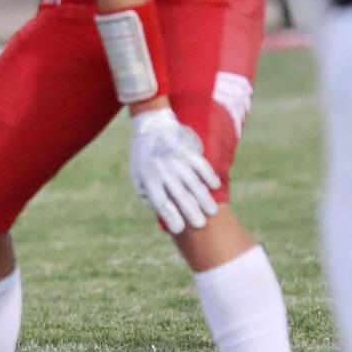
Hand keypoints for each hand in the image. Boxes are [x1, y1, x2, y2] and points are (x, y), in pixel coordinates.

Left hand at [127, 107, 220, 233]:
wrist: (151, 123)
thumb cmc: (143, 153)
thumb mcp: (136, 172)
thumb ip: (145, 190)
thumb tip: (156, 207)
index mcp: (149, 178)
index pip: (160, 201)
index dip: (170, 216)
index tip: (180, 229)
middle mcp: (163, 170)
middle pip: (179, 195)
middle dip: (191, 211)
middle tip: (201, 225)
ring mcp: (176, 160)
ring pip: (193, 182)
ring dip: (204, 198)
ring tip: (213, 211)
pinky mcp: (187, 150)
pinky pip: (200, 164)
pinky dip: (209, 176)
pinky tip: (215, 187)